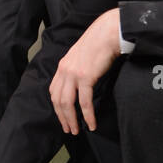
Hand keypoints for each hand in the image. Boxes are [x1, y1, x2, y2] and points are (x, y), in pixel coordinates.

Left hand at [48, 8, 121, 133]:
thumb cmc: (99, 43)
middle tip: (68, 129)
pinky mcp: (86, 77)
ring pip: (67, 104)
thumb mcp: (81, 56)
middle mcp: (64, 70)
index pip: (54, 91)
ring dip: (72, 120)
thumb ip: (77, 68)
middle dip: (62, 117)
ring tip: (77, 130)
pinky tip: (91, 123)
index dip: (57, 107)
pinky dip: (87, 115)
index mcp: (62, 66)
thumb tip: (80, 83)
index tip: (63, 117)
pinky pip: (84, 102)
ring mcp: (74, 74)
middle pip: (58, 100)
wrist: (108, 32)